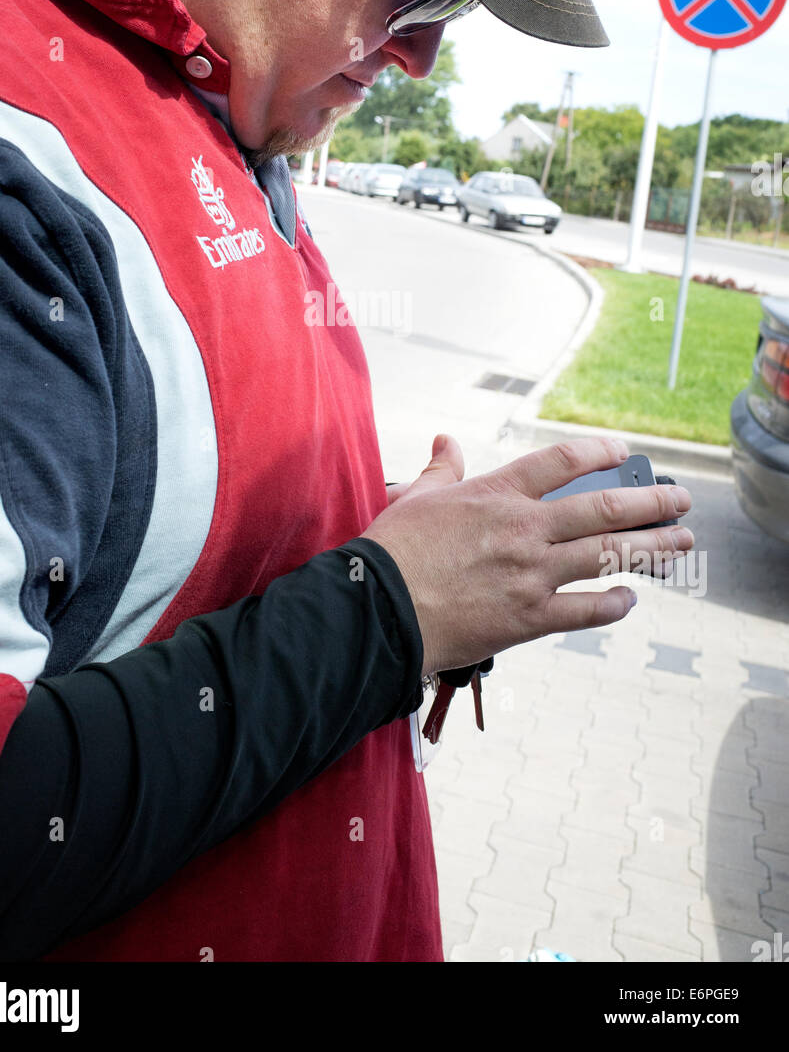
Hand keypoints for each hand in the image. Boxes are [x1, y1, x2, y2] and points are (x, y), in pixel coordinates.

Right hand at [362, 434, 692, 676]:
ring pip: (607, 556)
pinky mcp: (528, 619)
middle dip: (651, 503)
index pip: (562, 461)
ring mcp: (531, 575)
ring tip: (680, 543)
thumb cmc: (393, 551)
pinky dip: (614, 604)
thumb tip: (445, 441)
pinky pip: (585, 611)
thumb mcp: (415, 496)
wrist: (380, 610)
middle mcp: (524, 530)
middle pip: (603, 508)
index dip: (599, 452)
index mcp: (497, 494)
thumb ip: (441, 468)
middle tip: (681, 500)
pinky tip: (630, 598)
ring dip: (652, 548)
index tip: (624, 452)